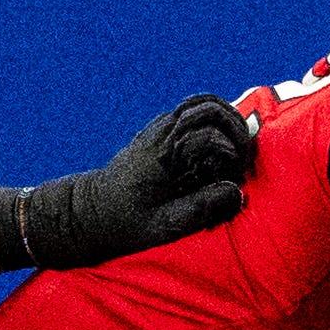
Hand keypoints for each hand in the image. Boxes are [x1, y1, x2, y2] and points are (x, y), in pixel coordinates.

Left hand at [0, 94, 256, 269]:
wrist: (85, 214)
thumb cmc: (123, 225)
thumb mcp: (164, 227)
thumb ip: (202, 209)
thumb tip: (238, 193)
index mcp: (164, 154)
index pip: (212, 139)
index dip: (232, 158)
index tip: (236, 182)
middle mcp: (161, 134)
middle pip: (211, 108)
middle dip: (235, 129)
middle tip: (244, 157)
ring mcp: (157, 128)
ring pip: (202, 103)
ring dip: (226, 119)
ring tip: (239, 144)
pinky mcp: (156, 131)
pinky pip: (189, 110)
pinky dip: (211, 119)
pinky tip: (219, 143)